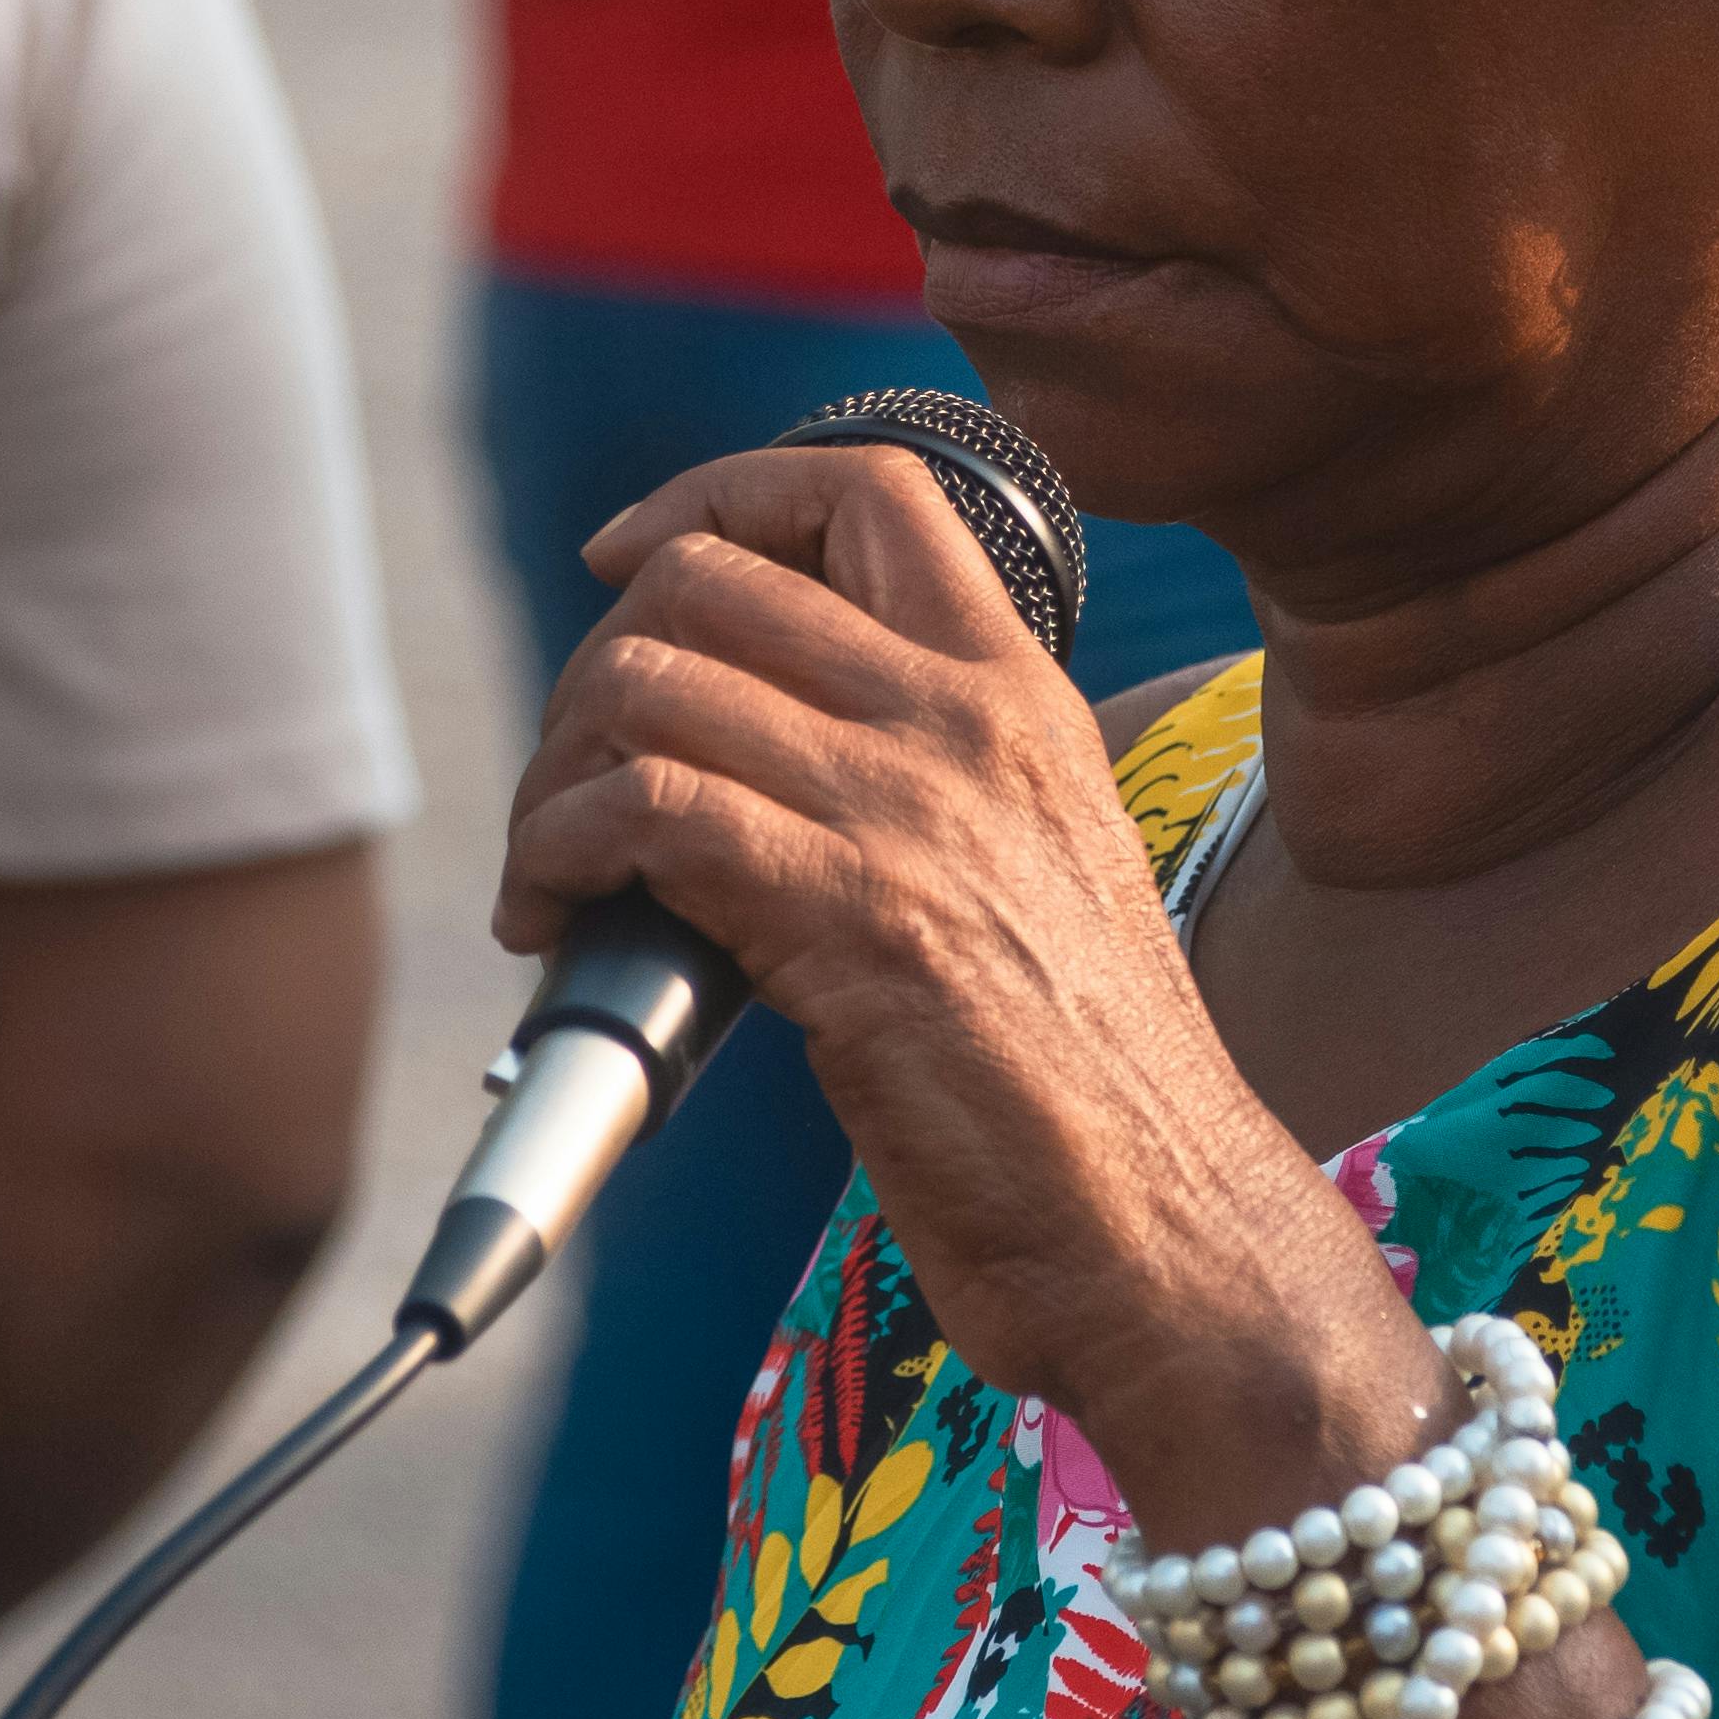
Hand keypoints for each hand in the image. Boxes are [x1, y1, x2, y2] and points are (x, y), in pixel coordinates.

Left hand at [495, 447, 1440, 1512]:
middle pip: (712, 578)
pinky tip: (549, 920)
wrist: (1170, 1227)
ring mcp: (912, 814)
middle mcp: (970, 725)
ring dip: (550, 774)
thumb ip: (933, 793)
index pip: (869, 490)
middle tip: (573, 778)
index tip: (631, 558)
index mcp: (1026, 699)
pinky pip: (641, 810)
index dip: (719, 495)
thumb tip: (761, 771)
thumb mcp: (1039, 875)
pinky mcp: (850, 920)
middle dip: (596, 664)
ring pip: (649, 682)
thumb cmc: (1089, 1094)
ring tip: (548, 870)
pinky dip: (553, 854)